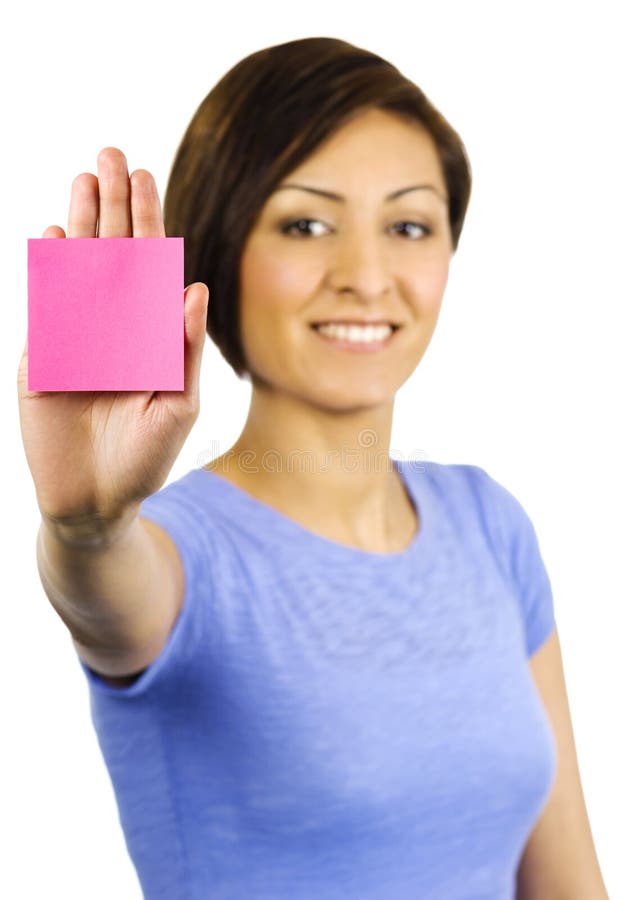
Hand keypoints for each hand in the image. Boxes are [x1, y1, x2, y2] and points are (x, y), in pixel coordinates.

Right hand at [17, 148, 208, 533]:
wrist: (95, 500)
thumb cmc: (146, 457)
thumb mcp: (177, 404)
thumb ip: (184, 348)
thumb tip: (195, 288)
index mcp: (150, 334)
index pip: (149, 267)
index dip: (147, 222)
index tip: (147, 178)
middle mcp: (114, 326)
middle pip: (112, 253)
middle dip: (112, 205)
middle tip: (111, 153)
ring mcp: (76, 337)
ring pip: (77, 268)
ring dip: (78, 224)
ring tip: (82, 178)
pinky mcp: (43, 355)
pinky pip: (44, 304)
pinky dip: (47, 271)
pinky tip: (51, 234)